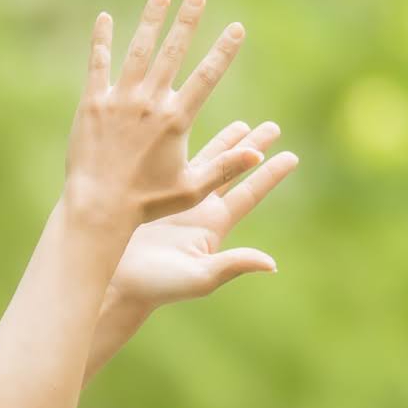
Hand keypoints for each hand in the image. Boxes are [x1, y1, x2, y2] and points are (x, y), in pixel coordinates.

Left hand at [62, 0, 248, 229]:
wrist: (98, 207)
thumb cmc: (147, 203)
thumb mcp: (192, 188)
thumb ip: (225, 167)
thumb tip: (258, 154)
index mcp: (176, 120)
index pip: (206, 77)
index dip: (224, 51)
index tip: (237, 28)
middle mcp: (149, 103)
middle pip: (172, 54)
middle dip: (187, 22)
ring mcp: (119, 101)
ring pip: (138, 52)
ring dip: (150, 22)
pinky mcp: (92, 105)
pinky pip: (97, 65)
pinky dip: (101, 41)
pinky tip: (103, 18)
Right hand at [107, 127, 293, 318]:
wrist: (115, 280)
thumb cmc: (158, 284)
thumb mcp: (200, 277)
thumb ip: (233, 265)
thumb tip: (271, 264)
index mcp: (214, 226)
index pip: (249, 195)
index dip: (270, 176)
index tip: (292, 157)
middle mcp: (200, 209)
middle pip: (235, 172)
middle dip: (254, 149)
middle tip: (273, 127)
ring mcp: (177, 200)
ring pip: (208, 162)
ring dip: (226, 142)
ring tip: (243, 123)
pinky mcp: (153, 193)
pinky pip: (176, 162)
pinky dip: (187, 143)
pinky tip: (192, 126)